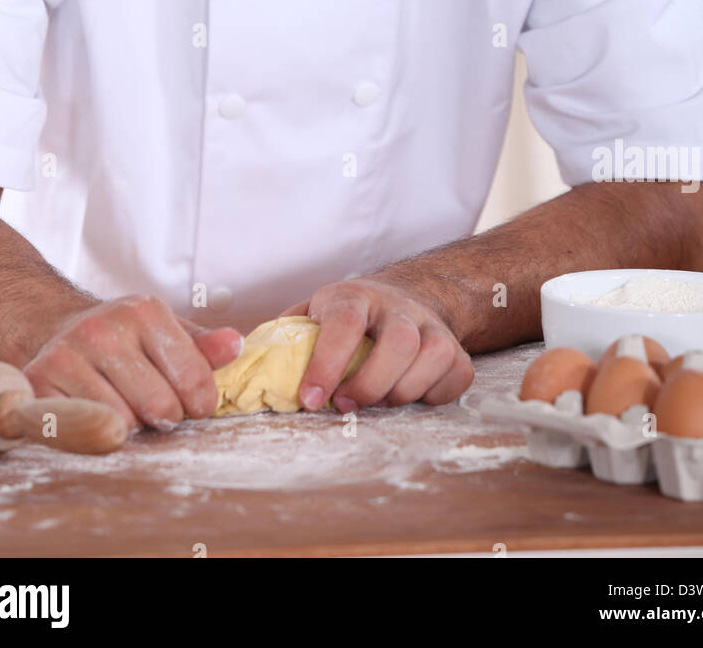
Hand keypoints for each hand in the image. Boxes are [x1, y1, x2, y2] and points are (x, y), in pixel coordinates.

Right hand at [23, 294, 242, 431]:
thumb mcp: (168, 335)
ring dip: (127, 427)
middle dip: (163, 417)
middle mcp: (102, 327)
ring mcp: (65, 353)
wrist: (55, 332)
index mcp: (144, 311)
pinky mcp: (37, 383)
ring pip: (120, 424)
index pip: (194, 380)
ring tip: (119, 405)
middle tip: (152, 407)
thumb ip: (204, 347)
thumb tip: (235, 345)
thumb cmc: (125, 342)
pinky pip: (81, 430)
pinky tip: (92, 417)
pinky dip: (91, 433)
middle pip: (158, 406)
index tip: (191, 404)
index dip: (199, 403)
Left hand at [279, 277, 473, 412]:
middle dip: (371, 384)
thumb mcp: (313, 313)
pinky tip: (411, 395)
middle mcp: (397, 307)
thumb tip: (245, 363)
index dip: (326, 363)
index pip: (343, 323)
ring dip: (403, 391)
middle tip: (345, 405)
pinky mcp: (456, 347)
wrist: (404, 297)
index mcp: (354, 297)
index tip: (309, 399)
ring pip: (434, 355)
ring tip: (377, 402)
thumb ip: (285, 337)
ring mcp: (430, 325)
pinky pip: (457, 374)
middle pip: (399, 341)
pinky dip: (435, 394)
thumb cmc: (347, 318)